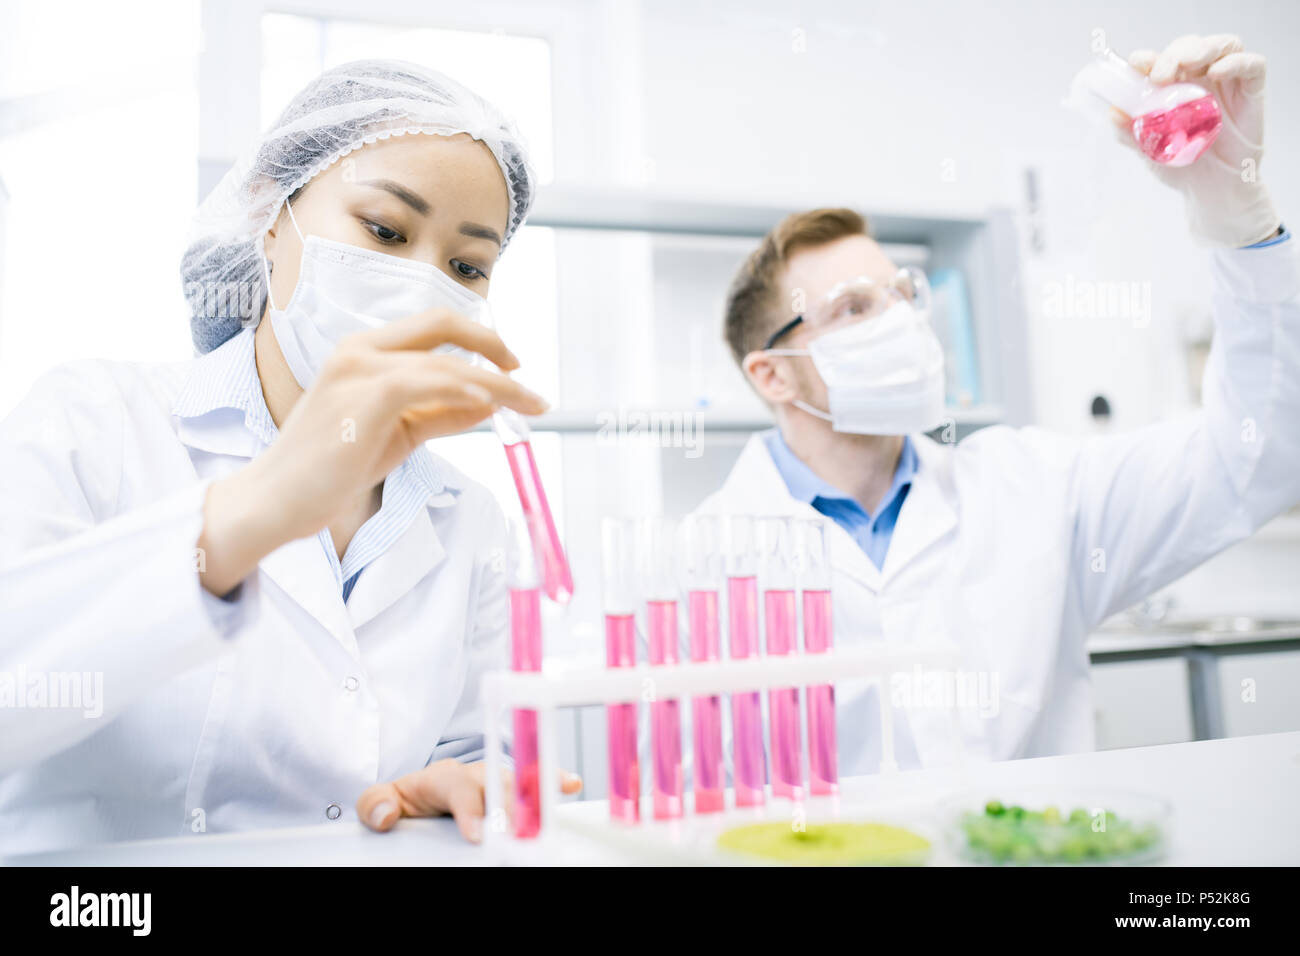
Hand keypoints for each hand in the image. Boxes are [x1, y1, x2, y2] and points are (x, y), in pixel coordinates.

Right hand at [197, 309, 547, 595]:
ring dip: (496, 382)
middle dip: (493, 344)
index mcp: (363, 352)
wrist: (276, 502)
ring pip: (445, 362)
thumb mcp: (397, 435)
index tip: (510, 364)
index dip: (478, 339)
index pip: (432, 327)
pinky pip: (427, 382)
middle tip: (526, 375)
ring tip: (529, 403)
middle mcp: (359, 350)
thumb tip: (490, 403)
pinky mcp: (363, 398)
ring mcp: (358, 370)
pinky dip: (465, 390)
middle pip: (442, 324)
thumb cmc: (330, 471)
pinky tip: (491, 403)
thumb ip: (440, 414)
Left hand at [357, 759, 583, 842]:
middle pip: (496, 782)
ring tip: (554, 803)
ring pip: (517, 782)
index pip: (458, 786)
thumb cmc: (404, 799)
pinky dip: (551, 782)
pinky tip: (570, 784)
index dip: (470, 808)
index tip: (477, 834)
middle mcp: (475, 775)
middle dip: (507, 803)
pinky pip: (532, 785)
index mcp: (442, 776)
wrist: (419, 796)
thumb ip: (375, 805)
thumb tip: (386, 816)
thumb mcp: (380, 801)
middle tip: (517, 828)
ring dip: (535, 791)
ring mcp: (495, 783)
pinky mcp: (510, 794)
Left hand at [1113, 34, 1279, 246]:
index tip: (1138, 64)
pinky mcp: (1251, 89)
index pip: (1160, 61)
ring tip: (1187, 63)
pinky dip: (1236, 62)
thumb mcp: (1149, 151)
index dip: (1149, 58)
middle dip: (1173, 54)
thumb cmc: (1180, 166)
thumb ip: (1129, 133)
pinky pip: (1252, 65)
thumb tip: (1113, 112)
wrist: (1212, 190)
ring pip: (1221, 46)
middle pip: (1189, 47)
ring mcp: (1227, 82)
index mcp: (1171, 87)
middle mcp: (1198, 79)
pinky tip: (1218, 72)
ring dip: (1202, 48)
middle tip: (1160, 75)